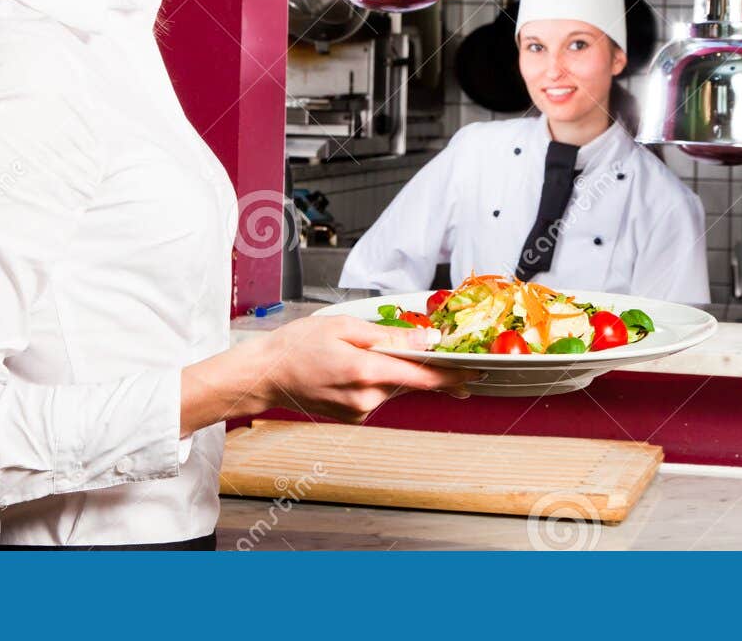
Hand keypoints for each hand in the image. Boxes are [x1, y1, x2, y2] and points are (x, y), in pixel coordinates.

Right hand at [181, 315, 477, 432]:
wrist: (267, 374)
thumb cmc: (298, 345)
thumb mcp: (345, 326)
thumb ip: (390, 336)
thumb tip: (427, 340)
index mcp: (366, 371)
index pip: (422, 377)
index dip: (452, 375)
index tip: (474, 373)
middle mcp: (366, 397)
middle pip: (410, 381)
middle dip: (417, 364)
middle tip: (418, 348)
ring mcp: (359, 410)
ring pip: (393, 387)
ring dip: (393, 371)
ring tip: (361, 352)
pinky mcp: (353, 416)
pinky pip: (377, 395)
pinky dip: (376, 380)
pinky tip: (353, 368)